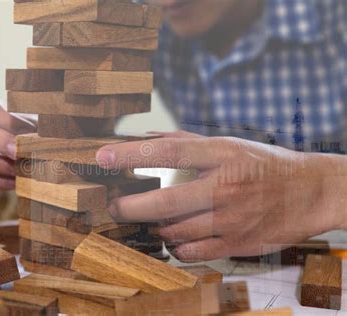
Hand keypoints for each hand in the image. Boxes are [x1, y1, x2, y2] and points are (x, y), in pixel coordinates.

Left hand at [96, 131, 346, 260]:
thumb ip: (186, 140)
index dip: (130, 154)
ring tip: (152, 219)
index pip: (168, 151)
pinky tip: (174, 237)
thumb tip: (145, 139)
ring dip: (154, 227)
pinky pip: (189, 253)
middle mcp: (224, 187)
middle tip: (115, 206)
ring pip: (173, 231)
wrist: (308, 192)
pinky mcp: (236, 244)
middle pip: (163, 201)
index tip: (102, 156)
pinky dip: (173, 246)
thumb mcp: (228, 143)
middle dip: (128, 206)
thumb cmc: (263, 163)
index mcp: (221, 155)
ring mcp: (231, 220)